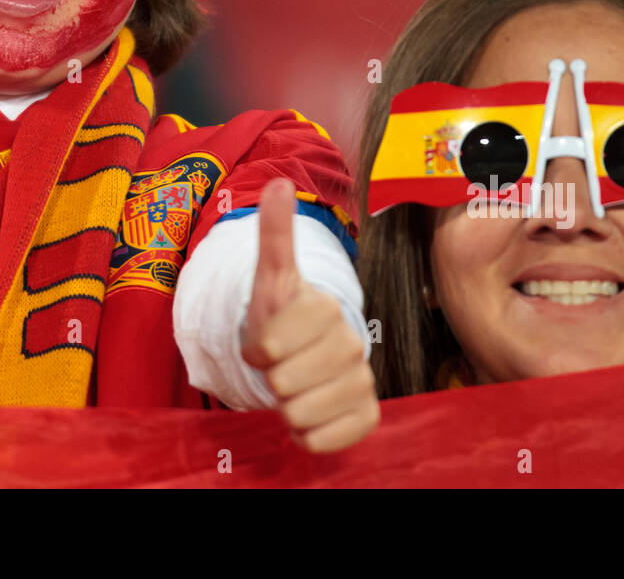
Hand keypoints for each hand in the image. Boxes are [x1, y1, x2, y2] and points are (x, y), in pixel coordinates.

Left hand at [241, 178, 379, 452]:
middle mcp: (352, 343)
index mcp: (325, 308)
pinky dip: (305, 435)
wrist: (302, 354)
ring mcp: (362, 381)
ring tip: (295, 385)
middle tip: (281, 364)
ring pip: (299, 414)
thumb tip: (279, 182)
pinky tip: (311, 412)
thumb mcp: (270, 275)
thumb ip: (274, 232)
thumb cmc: (280, 316)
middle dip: (270, 378)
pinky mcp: (367, 416)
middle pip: (283, 384)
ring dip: (285, 407)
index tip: (267, 338)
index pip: (269, 346)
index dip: (256, 347)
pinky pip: (321, 441)